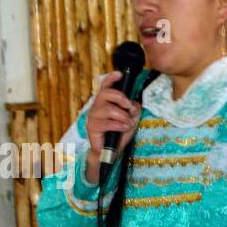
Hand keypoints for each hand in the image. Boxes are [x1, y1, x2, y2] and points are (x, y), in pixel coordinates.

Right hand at [82, 70, 141, 184]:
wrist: (109, 152)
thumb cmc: (119, 134)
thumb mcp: (130, 120)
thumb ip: (133, 111)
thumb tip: (134, 104)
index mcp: (105, 102)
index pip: (105, 86)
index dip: (111, 79)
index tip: (120, 74)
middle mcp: (97, 107)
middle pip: (106, 94)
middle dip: (121, 98)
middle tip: (130, 107)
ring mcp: (93, 116)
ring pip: (108, 109)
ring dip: (122, 115)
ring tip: (128, 123)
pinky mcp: (92, 127)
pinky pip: (107, 122)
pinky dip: (119, 125)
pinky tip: (125, 128)